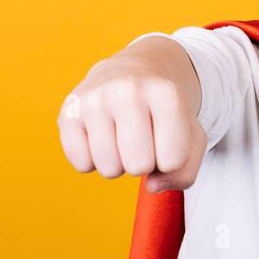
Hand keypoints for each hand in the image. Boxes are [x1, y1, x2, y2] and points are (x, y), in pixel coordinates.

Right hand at [57, 48, 205, 192]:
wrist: (134, 72)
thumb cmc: (165, 112)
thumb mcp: (191, 136)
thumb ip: (185, 172)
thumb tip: (153, 186)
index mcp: (165, 92)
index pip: (172, 160)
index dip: (171, 160)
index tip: (166, 138)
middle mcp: (128, 89)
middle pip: (139, 166)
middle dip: (144, 164)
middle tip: (142, 139)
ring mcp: (94, 98)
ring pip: (109, 168)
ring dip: (118, 164)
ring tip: (121, 137)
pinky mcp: (68, 111)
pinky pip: (81, 164)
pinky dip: (92, 161)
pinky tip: (100, 137)